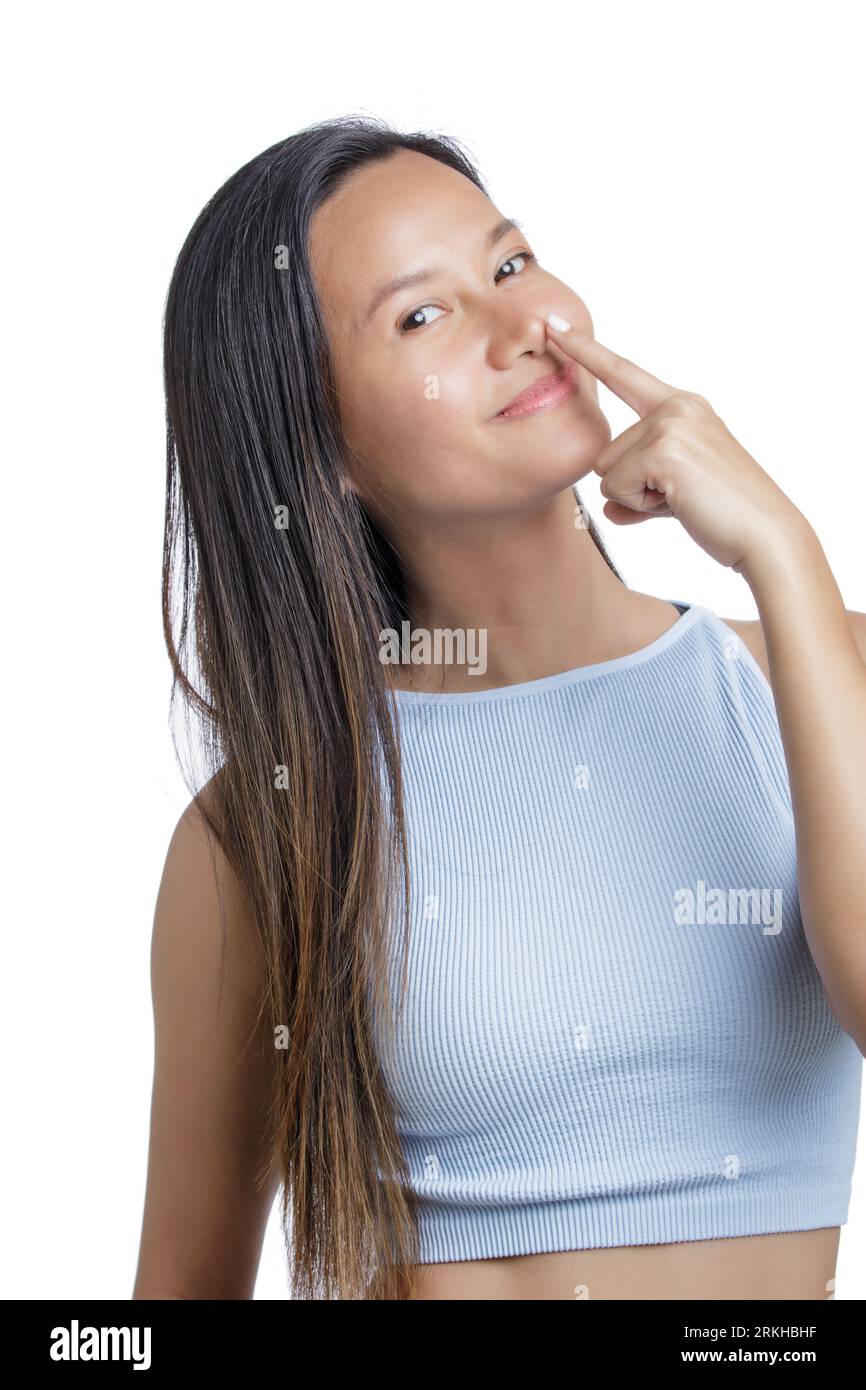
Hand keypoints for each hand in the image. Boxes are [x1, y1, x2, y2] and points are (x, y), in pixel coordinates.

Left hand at [545, 319, 804, 573]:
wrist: (766, 536)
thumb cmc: (725, 516)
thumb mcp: (673, 494)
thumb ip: (636, 491)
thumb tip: (607, 510)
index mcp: (682, 406)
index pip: (622, 373)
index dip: (584, 350)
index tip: (554, 324)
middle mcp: (677, 406)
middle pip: (605, 453)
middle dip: (633, 488)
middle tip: (683, 495)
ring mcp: (671, 423)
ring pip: (607, 473)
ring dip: (637, 498)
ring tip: (684, 499)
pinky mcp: (665, 449)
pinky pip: (616, 489)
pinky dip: (639, 508)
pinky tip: (680, 504)